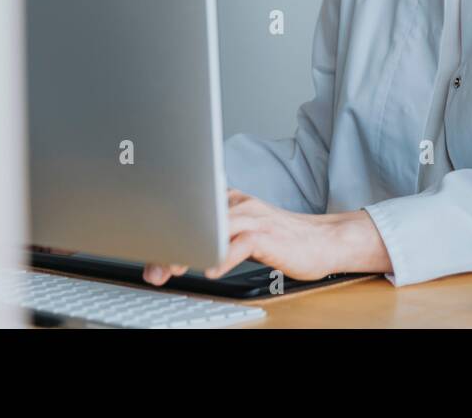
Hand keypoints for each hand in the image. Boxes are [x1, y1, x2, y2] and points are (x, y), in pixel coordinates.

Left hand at [142, 188, 390, 286]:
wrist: (323, 240)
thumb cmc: (282, 240)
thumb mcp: (242, 236)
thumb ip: (214, 239)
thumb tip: (176, 255)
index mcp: (230, 200)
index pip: (191, 212)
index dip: (166, 234)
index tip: (149, 256)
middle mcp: (239, 204)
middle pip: (196, 219)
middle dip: (171, 244)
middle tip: (154, 268)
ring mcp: (254, 217)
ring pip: (214, 229)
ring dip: (191, 250)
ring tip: (173, 268)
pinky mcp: (268, 234)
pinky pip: (242, 243)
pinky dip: (224, 257)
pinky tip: (211, 270)